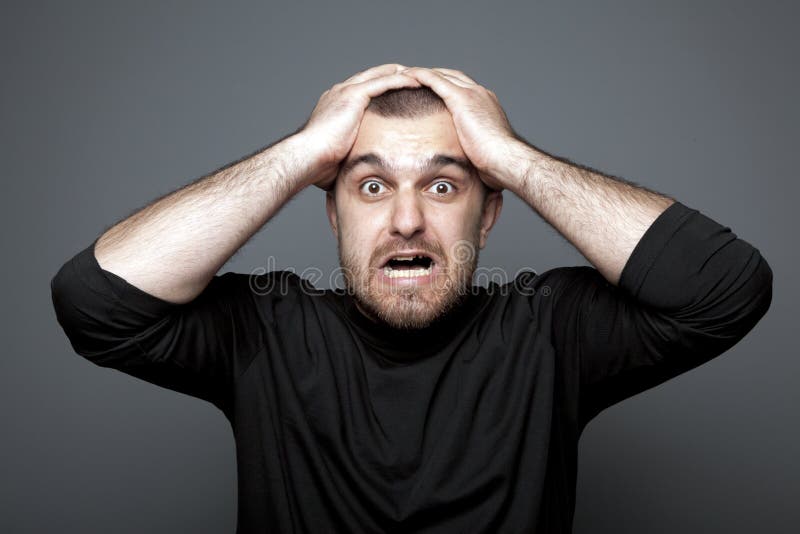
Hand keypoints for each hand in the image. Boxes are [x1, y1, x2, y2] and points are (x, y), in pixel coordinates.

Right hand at [298, 63, 421, 189]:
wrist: (308, 158)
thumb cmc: (318, 165)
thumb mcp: (338, 157)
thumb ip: (350, 156)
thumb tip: (357, 176)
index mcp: (336, 105)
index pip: (364, 90)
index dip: (383, 89)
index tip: (401, 94)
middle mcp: (340, 93)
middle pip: (373, 76)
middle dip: (394, 75)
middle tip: (416, 78)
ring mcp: (346, 91)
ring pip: (380, 74)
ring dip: (401, 75)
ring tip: (422, 76)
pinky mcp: (353, 95)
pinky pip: (383, 82)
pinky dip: (400, 80)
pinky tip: (416, 81)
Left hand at [399, 67, 523, 190]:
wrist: (506, 160)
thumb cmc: (498, 165)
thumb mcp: (482, 153)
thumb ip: (472, 149)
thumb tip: (465, 164)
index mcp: (486, 106)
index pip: (461, 89)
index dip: (444, 88)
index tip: (428, 92)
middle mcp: (480, 94)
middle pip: (451, 77)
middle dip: (432, 76)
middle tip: (411, 78)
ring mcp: (471, 93)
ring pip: (441, 75)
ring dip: (422, 73)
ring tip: (402, 74)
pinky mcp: (461, 98)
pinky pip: (435, 80)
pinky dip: (419, 76)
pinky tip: (405, 76)